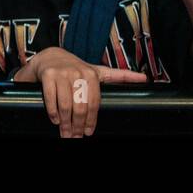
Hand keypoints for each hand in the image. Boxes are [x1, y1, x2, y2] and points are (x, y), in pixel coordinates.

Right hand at [12, 46, 145, 137]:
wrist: (50, 56)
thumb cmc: (75, 68)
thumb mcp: (97, 70)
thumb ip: (119, 75)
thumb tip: (144, 78)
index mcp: (92, 74)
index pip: (94, 103)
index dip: (91, 121)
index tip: (88, 132)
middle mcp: (78, 72)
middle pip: (80, 107)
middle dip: (78, 125)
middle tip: (75, 136)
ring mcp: (62, 74)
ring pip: (65, 105)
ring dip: (65, 123)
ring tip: (65, 132)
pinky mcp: (48, 75)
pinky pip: (51, 99)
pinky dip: (53, 112)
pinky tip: (55, 120)